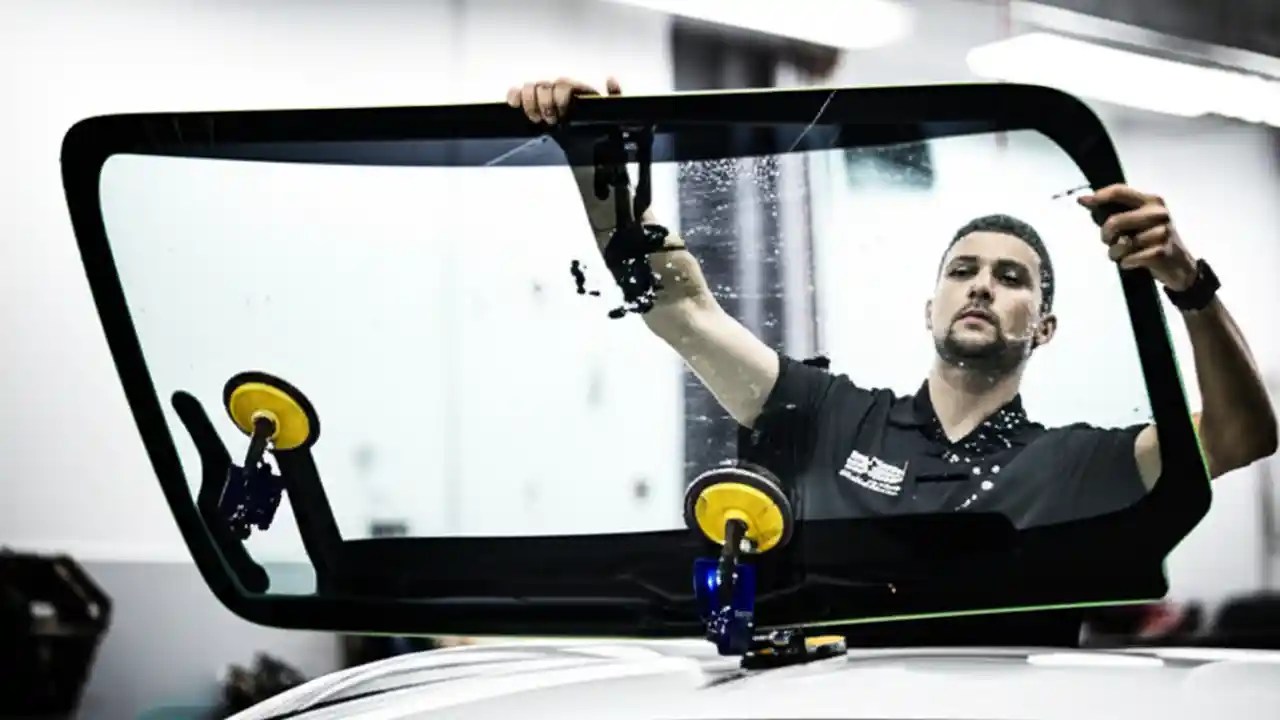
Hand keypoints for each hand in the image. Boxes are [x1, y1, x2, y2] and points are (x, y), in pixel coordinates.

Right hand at [505, 76, 622, 124]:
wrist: (590, 144)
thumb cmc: (599, 128)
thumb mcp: (611, 113)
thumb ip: (614, 97)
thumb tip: (611, 80)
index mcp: (577, 90)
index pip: (563, 86)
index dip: (559, 99)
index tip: (562, 116)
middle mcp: (560, 90)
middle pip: (545, 85)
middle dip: (545, 104)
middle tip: (550, 121)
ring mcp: (546, 97)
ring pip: (531, 87)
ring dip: (530, 102)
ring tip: (536, 118)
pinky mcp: (534, 106)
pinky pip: (520, 94)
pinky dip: (515, 96)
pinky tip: (514, 105)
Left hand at [1077, 184, 1197, 290]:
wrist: (1180, 265)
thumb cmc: (1152, 240)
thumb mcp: (1136, 221)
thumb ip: (1113, 211)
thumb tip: (1083, 200)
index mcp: (1151, 201)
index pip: (1120, 191)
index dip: (1099, 196)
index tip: (1083, 201)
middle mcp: (1158, 213)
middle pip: (1115, 221)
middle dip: (1105, 235)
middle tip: (1109, 241)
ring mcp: (1162, 232)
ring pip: (1121, 244)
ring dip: (1116, 253)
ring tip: (1126, 253)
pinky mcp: (1161, 252)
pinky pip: (1128, 259)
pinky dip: (1125, 263)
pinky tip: (1134, 262)